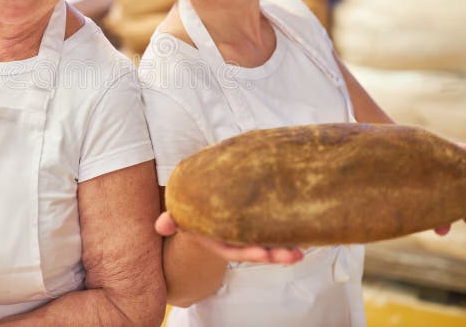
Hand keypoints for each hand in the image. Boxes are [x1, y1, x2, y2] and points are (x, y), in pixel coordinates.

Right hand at [155, 212, 303, 263]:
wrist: (202, 210)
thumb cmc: (193, 214)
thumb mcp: (182, 217)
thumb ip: (172, 221)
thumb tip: (159, 225)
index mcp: (219, 240)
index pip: (236, 250)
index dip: (250, 253)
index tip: (264, 256)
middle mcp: (236, 240)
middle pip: (257, 250)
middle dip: (275, 254)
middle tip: (294, 255)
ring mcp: (249, 234)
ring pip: (269, 243)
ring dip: (286, 247)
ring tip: (304, 248)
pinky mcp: (258, 223)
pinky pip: (274, 228)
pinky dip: (289, 230)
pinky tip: (305, 230)